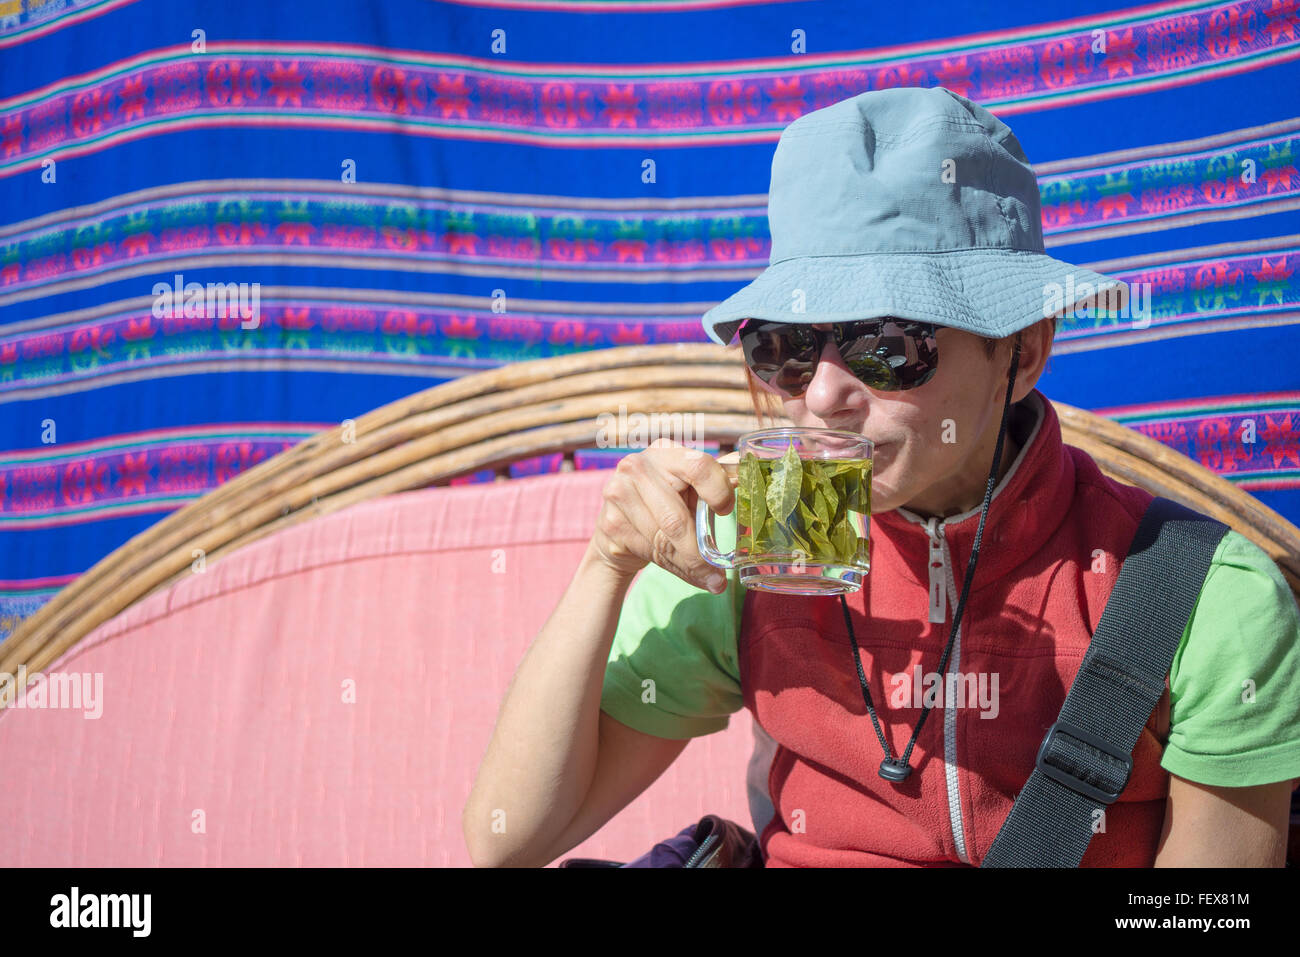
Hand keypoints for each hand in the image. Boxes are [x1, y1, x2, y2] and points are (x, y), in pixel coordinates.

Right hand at [590, 440, 738, 592]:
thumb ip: (718, 480)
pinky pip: (649, 552)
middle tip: (720, 574)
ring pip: (664, 541)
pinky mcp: (611, 523)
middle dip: (700, 553)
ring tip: (708, 579)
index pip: (698, 466)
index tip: (726, 511)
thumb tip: (752, 473)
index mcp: (665, 451)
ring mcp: (618, 493)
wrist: (619, 528)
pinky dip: (674, 569)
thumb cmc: (666, 503)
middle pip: (677, 518)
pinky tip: (686, 573)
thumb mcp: (691, 488)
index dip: (718, 491)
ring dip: (690, 566)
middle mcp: (637, 466)